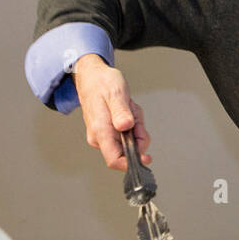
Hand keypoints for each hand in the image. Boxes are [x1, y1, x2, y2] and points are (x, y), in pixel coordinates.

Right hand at [73, 54, 150, 171]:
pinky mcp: (108, 133)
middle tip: (134, 114)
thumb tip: (126, 127)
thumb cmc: (102, 83)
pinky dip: (133, 123)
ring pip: (129, 141)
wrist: (92, 76)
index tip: (146, 158)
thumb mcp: (116, 93)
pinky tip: (127, 110)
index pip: (114, 160)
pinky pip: (127, 134)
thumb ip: (121, 112)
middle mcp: (100, 137)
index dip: (131, 163)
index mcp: (101, 131)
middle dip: (137, 134)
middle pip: (127, 150)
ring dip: (136, 126)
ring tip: (129, 108)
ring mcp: (103, 136)